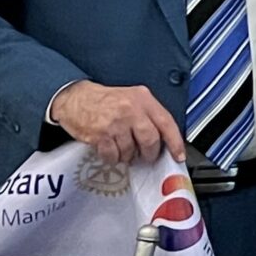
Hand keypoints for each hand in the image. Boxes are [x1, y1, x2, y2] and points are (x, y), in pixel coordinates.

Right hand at [49, 81, 184, 164]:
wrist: (76, 98)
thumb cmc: (105, 100)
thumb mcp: (132, 98)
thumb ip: (148, 114)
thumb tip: (163, 138)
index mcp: (143, 99)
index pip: (166, 122)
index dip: (175, 141)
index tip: (178, 155)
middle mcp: (131, 110)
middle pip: (150, 140)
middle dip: (150, 153)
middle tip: (146, 156)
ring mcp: (115, 123)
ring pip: (131, 151)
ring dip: (128, 156)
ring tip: (123, 149)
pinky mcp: (100, 135)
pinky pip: (113, 156)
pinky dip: (113, 158)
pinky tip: (110, 150)